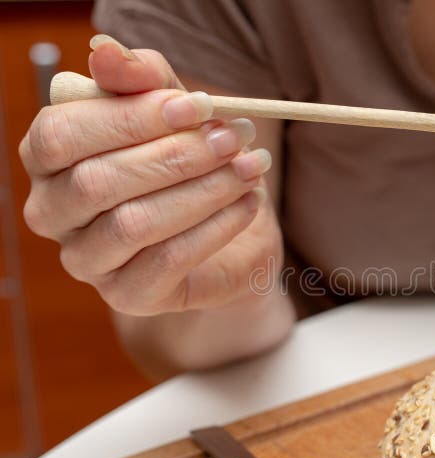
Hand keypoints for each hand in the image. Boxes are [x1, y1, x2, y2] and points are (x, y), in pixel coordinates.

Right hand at [20, 35, 282, 315]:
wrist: (230, 230)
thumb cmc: (188, 162)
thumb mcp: (173, 110)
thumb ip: (142, 80)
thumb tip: (106, 51)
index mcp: (49, 158)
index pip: (62, 135)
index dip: (130, 117)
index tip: (197, 105)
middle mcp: (54, 213)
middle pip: (98, 183)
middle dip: (177, 155)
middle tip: (234, 137)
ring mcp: (87, 260)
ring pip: (135, 224)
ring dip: (203, 190)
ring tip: (250, 168)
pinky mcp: (129, 295)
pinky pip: (170, 259)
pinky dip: (217, 225)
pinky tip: (248, 202)